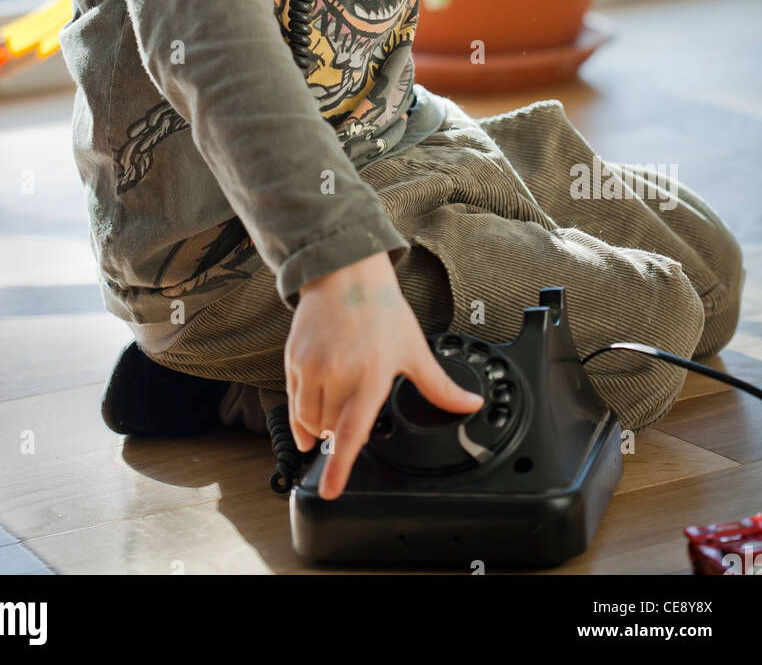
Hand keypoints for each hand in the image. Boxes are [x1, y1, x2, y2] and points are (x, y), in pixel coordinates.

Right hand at [285, 250, 483, 499]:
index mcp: (370, 376)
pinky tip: (310, 417)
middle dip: (342, 433)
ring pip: (309, 420)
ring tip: (335, 415)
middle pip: (331, 430)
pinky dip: (301, 416)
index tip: (333, 490)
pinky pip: (292, 402)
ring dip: (320, 427)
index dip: (341, 467)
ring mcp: (311, 368)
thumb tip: (471, 405)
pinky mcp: (293, 360)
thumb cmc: (380, 308)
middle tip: (355, 415)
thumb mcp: (415, 349)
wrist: (345, 273)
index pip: (352, 433)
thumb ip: (439, 387)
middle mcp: (337, 375)